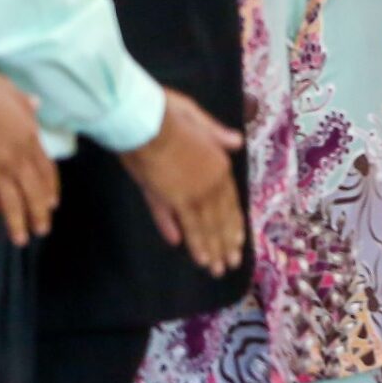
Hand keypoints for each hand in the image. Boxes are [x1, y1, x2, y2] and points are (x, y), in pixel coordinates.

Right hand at [0, 73, 55, 246]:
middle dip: (37, 214)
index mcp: (28, 139)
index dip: (49, 189)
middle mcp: (15, 159)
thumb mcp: (10, 91)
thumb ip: (23, 104)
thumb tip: (36, 103)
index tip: (52, 205)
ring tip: (19, 240)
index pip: (45, 170)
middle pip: (32, 191)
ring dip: (15, 224)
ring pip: (9, 203)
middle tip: (41, 232)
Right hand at [119, 88, 244, 275]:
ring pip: (203, 225)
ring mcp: (190, 191)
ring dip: (209, 248)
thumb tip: (237, 143)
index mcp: (219, 164)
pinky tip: (188, 251)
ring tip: (214, 269)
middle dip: (223, 244)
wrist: (145, 118)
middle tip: (227, 266)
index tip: (237, 242)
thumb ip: (217, 134)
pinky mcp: (169, 197)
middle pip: (219, 218)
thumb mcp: (198, 118)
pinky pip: (178, 221)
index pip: (230, 202)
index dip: (233, 224)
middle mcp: (209, 182)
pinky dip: (185, 236)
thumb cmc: (167, 113)